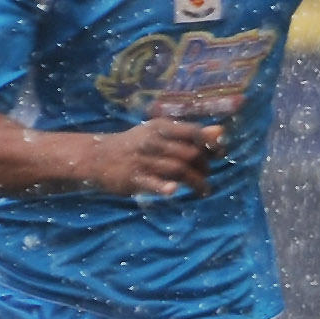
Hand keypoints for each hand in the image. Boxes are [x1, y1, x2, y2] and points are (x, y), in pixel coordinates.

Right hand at [87, 118, 222, 197]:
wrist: (98, 157)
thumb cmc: (136, 144)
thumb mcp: (160, 133)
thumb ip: (190, 133)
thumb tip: (221, 132)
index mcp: (161, 127)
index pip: (192, 132)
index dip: (210, 143)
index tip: (219, 153)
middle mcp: (153, 141)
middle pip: (189, 154)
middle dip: (204, 166)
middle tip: (206, 174)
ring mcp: (143, 160)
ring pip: (177, 169)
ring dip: (195, 182)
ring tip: (203, 190)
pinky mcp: (133, 178)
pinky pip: (152, 182)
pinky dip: (164, 186)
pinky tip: (174, 191)